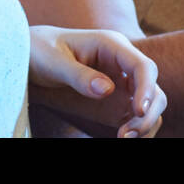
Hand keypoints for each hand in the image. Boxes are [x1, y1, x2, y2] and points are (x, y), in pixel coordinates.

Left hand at [28, 25, 165, 136]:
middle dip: (148, 112)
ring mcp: (122, 83)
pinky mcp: (116, 101)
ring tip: (123, 139)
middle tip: (127, 135)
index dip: (146, 88)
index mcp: (111, 45)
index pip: (142, 66)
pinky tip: (122, 138)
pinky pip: (137, 116)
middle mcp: (122, 63)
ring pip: (150, 104)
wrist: (31, 57)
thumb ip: (78, 75)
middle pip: (153, 88)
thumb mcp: (53, 61)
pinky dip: (137, 129)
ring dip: (144, 124)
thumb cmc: (41, 51)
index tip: (138, 111)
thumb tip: (107, 90)